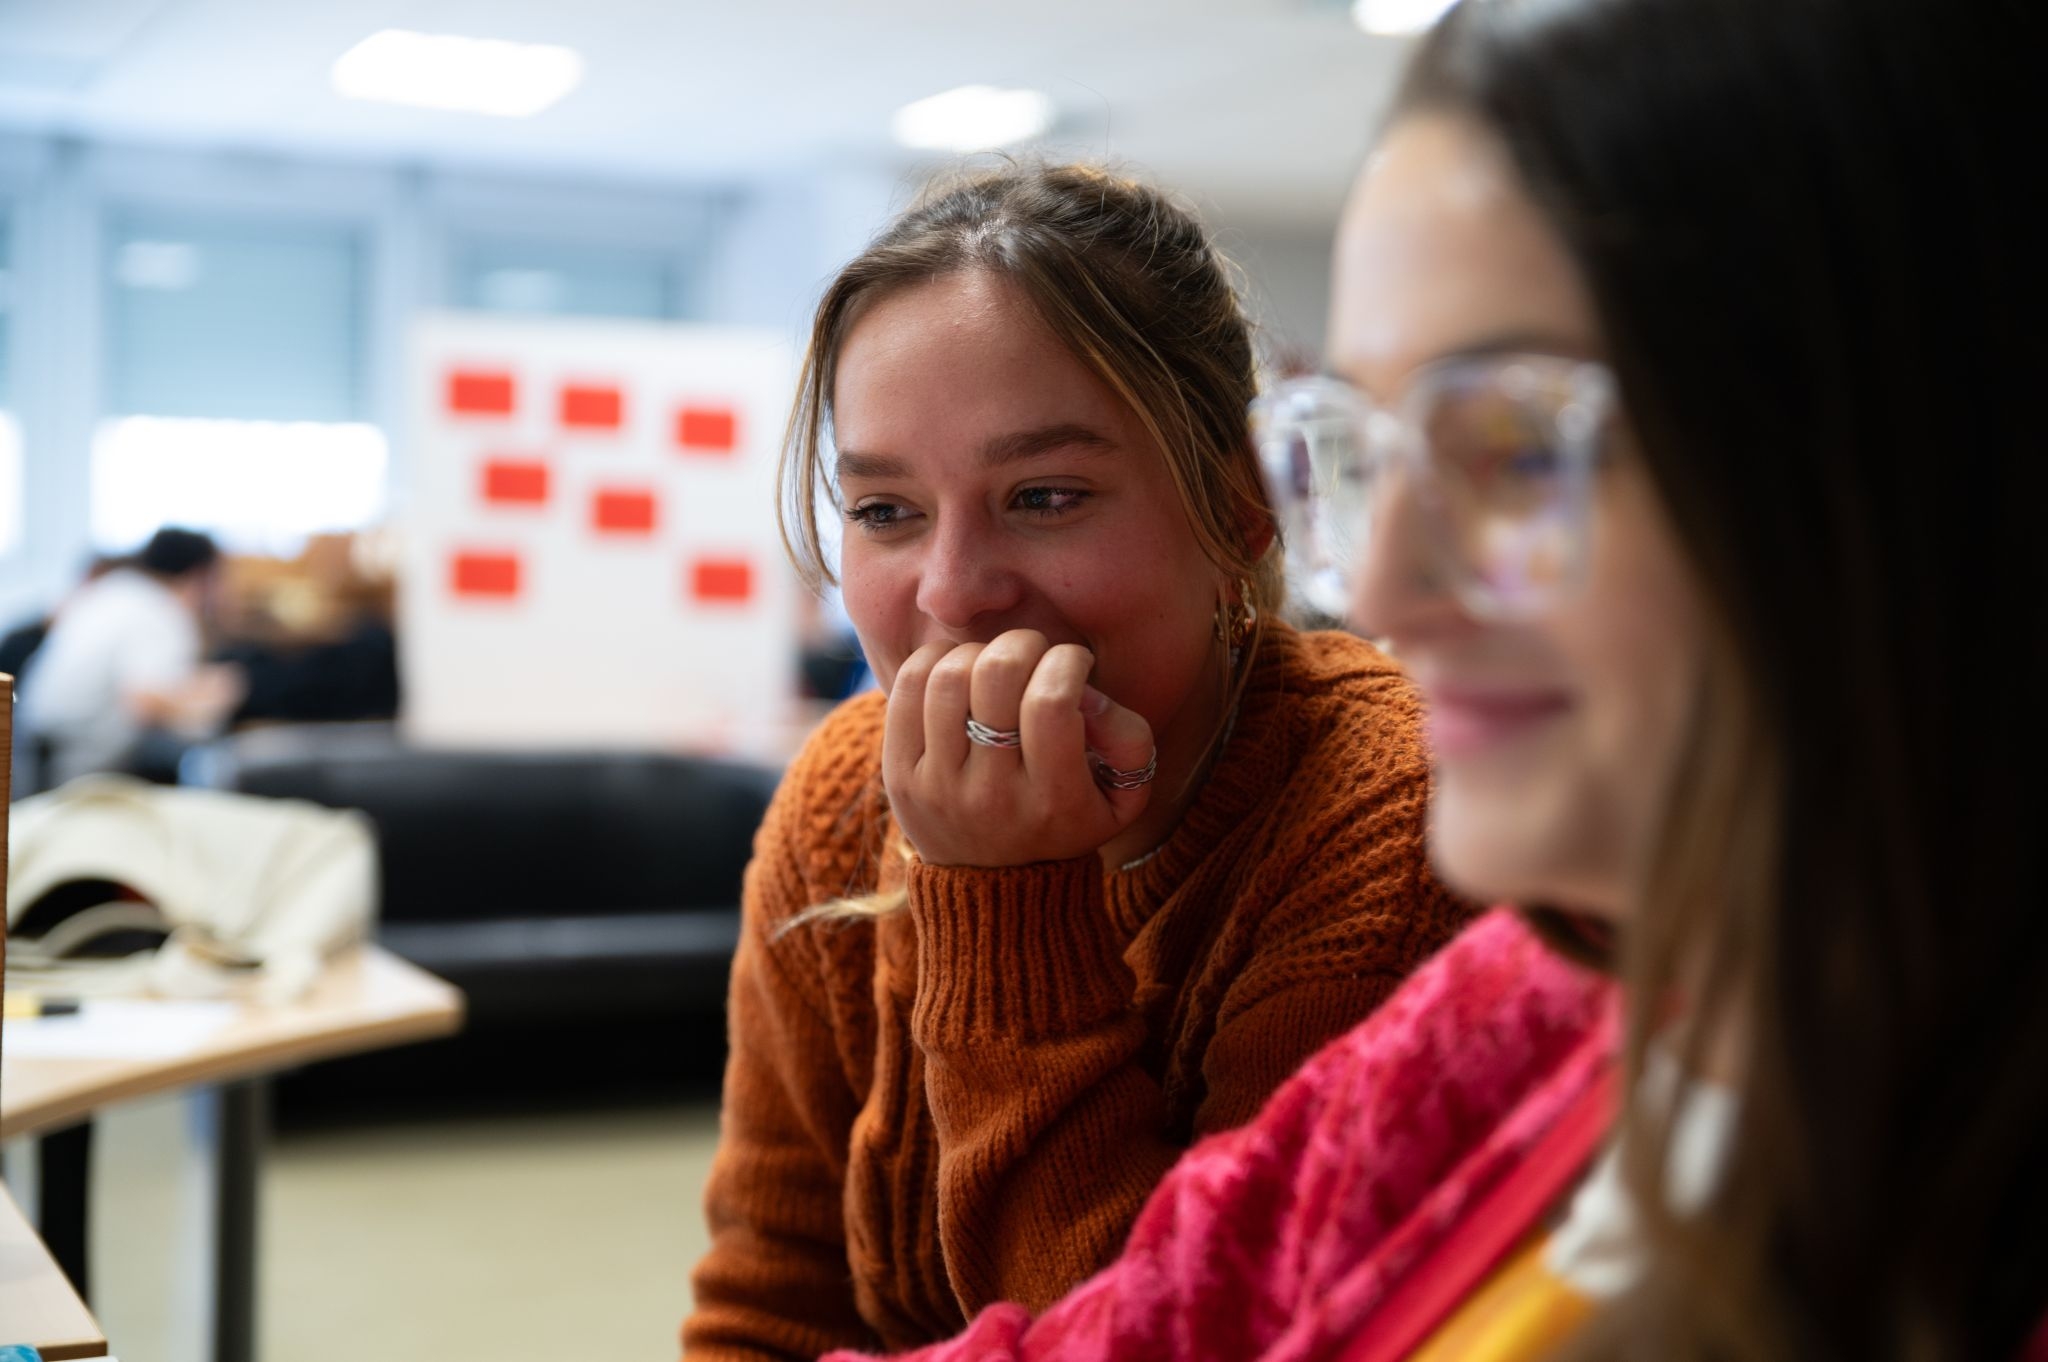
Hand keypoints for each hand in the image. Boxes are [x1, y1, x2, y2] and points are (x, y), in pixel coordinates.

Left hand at [884, 630, 1155, 866]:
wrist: (996, 893)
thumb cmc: (1068, 824)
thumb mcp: (1123, 798)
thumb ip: (1130, 742)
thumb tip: (1087, 692)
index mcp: (1052, 801)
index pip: (1051, 702)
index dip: (1067, 661)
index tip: (1074, 663)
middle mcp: (992, 796)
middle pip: (997, 677)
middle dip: (1023, 643)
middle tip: (1034, 653)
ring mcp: (938, 786)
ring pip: (948, 677)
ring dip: (979, 651)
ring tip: (995, 664)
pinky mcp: (899, 775)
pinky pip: (906, 689)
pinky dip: (935, 660)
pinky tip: (959, 668)